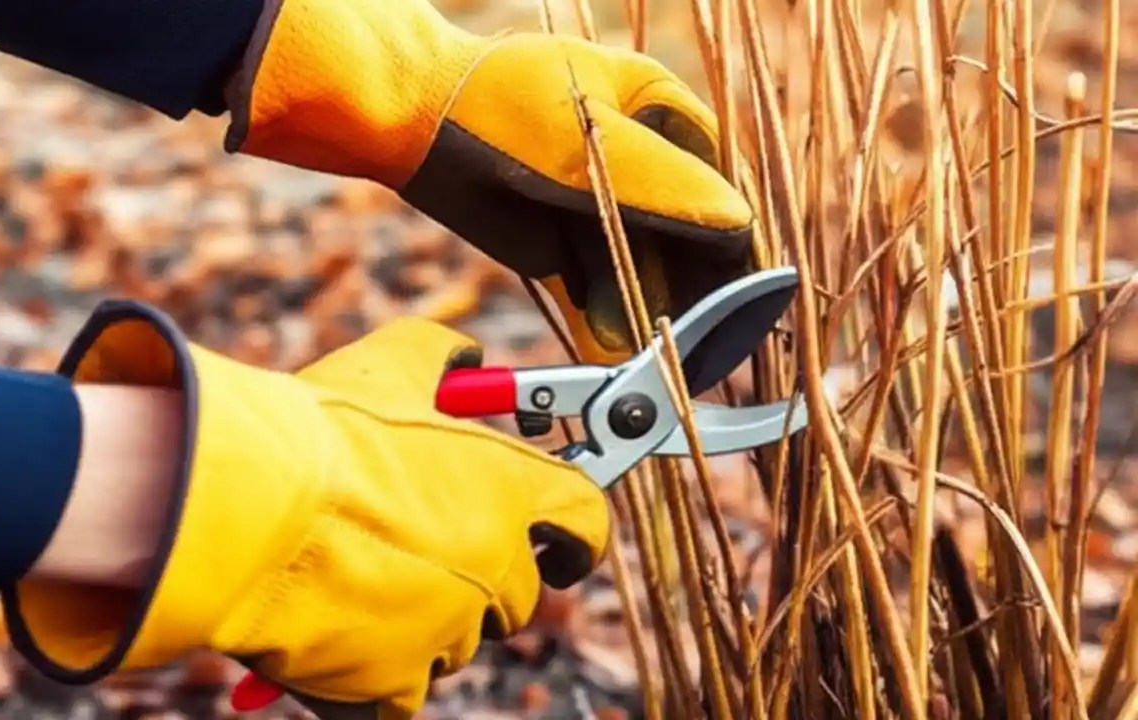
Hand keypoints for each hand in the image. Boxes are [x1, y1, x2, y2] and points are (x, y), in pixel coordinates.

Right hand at [0, 301, 609, 719]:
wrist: (247, 503)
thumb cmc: (325, 430)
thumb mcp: (395, 362)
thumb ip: (448, 354)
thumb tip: (469, 357)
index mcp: (514, 493)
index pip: (587, 523)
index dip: (574, 532)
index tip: (561, 541)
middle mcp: (497, 568)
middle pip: (519, 590)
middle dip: (482, 572)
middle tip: (425, 546)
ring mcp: (450, 631)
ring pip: (459, 639)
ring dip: (426, 615)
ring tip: (361, 572)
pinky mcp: (395, 683)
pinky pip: (404, 690)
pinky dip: (378, 671)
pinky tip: (341, 627)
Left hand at [226, 0, 756, 365]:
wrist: (413, 124)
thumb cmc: (501, 108)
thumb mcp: (591, 144)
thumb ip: (666, 190)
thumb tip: (738, 230)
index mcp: (665, 117)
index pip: (721, 195)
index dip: (735, 254)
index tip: (743, 307)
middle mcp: (642, 168)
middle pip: (686, 244)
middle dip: (692, 298)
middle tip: (697, 351)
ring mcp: (601, 210)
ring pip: (642, 276)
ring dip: (648, 319)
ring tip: (654, 362)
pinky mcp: (562, 247)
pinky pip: (595, 293)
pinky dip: (603, 323)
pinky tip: (613, 355)